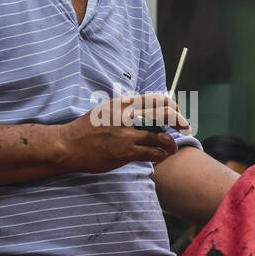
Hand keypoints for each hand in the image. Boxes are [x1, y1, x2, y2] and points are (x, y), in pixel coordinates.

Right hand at [58, 93, 190, 173]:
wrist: (68, 145)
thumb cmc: (85, 129)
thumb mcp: (105, 110)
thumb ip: (123, 109)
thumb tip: (141, 110)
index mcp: (123, 104)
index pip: (156, 99)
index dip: (171, 105)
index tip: (177, 112)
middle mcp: (127, 116)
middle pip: (164, 114)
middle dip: (180, 120)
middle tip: (186, 128)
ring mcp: (127, 134)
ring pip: (161, 137)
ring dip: (171, 144)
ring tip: (172, 148)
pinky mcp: (125, 152)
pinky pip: (151, 153)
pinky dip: (160, 155)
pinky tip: (160, 157)